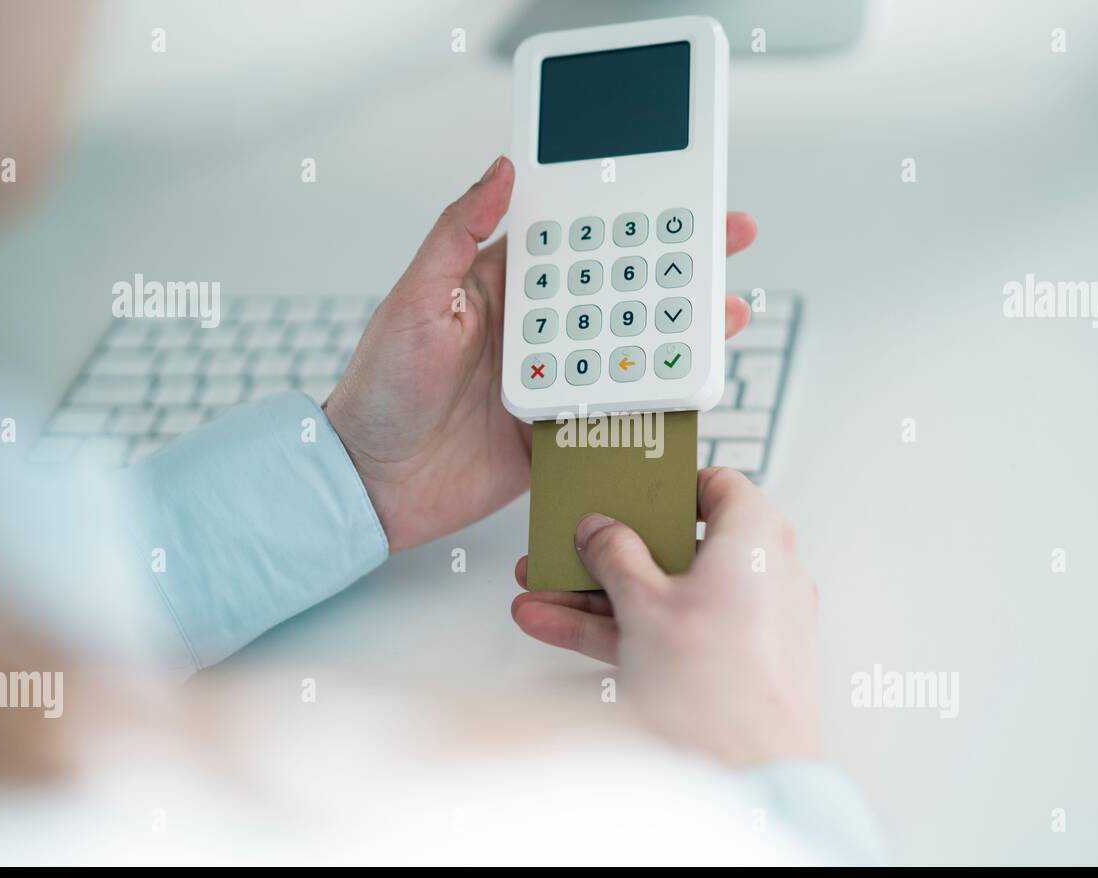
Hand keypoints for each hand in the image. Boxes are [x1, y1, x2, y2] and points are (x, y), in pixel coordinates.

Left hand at [324, 156, 758, 551]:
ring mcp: (553, 383)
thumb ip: (457, 237)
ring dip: (677, 333)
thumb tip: (500, 172)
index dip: (624, 217)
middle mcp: (535, 333)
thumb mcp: (414, 301)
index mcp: (503, 290)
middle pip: (617, 292)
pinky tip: (688, 387)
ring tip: (725, 314)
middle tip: (726, 244)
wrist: (371, 485)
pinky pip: (617, 414)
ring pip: (628, 350)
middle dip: (675, 269)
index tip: (671, 196)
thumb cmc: (379, 392)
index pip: (576, 243)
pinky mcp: (560, 434)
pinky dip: (654, 402)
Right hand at [512, 467, 822, 766]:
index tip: (624, 490)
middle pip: (677, 546)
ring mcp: (748, 622)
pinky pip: (671, 630)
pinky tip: (559, 628)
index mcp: (755, 537)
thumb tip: (600, 531)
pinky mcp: (731, 662)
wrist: (749, 772)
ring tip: (541, 594)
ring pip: (665, 593)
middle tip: (568, 549)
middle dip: (609, 551)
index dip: (666, 485)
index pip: (716, 485)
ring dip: (599, 595)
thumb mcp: (644, 603)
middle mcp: (762, 573)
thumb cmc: (719, 686)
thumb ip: (614, 555)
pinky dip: (622, 627)